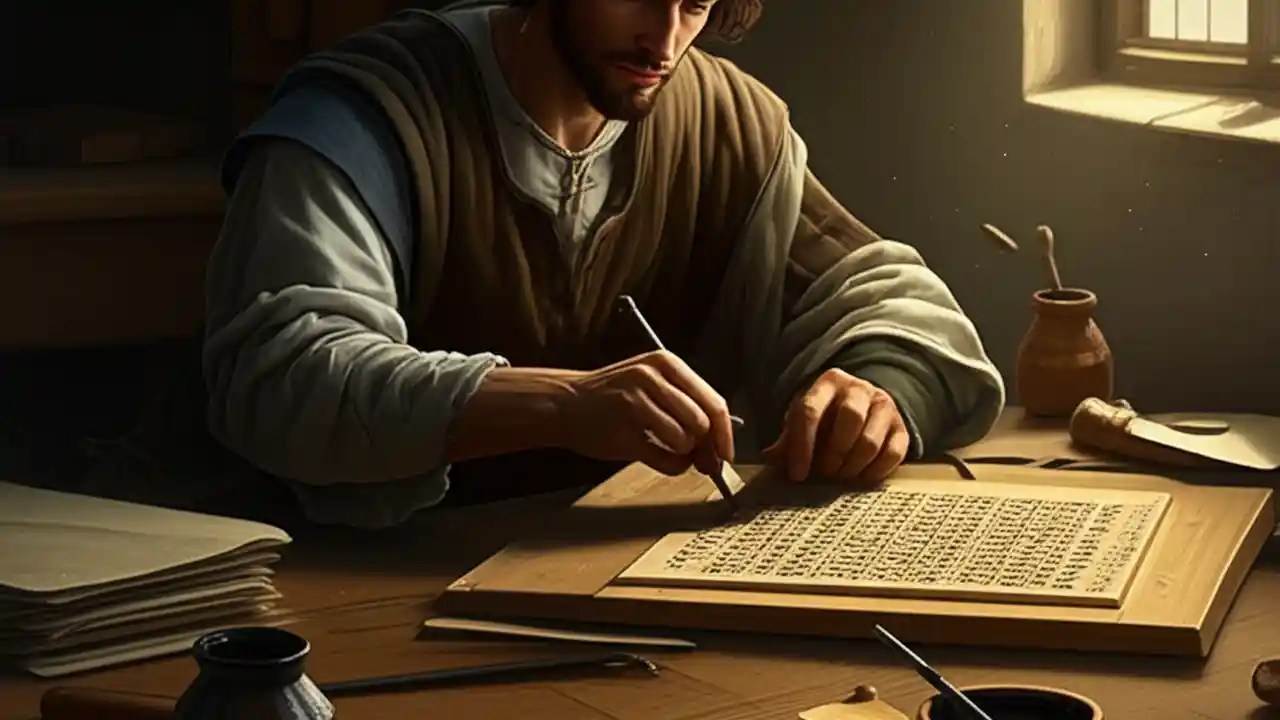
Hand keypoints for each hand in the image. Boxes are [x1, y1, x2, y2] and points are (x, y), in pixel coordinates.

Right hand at [558, 350, 733, 476]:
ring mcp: (635, 402)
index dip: (725, 433)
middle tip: (699, 459)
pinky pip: (664, 459)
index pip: (713, 401)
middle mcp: (651, 378)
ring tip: (665, 446)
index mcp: (665, 363)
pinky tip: (656, 455)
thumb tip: (719, 445)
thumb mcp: (652, 384)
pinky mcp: (622, 430)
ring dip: (682, 453)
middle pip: (702, 423)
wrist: (565, 404)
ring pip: (685, 440)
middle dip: (705, 447)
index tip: (727, 453)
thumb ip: (686, 405)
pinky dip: (669, 465)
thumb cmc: (614, 397)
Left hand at [762, 368, 909, 484]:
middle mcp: (858, 388)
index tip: (797, 475)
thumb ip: (787, 440)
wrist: (864, 406)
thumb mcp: (804, 422)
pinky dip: (875, 472)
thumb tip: (768, 458)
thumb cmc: (826, 418)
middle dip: (833, 454)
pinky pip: (893, 453)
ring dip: (852, 466)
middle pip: (849, 419)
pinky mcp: (901, 427)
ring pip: (870, 440)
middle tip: (824, 474)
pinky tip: (861, 479)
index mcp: (827, 383)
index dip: (802, 446)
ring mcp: (883, 405)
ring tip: (841, 477)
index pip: (810, 410)